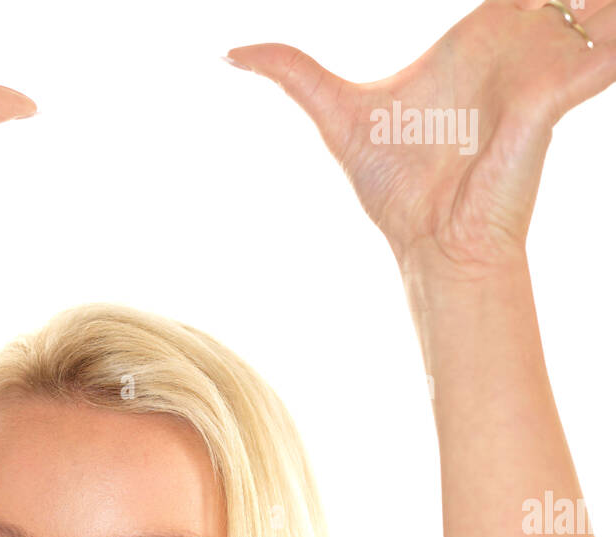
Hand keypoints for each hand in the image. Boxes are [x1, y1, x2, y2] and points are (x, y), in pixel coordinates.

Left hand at [225, 0, 615, 277]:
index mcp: (479, 35)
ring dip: (592, 3)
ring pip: (592, 9)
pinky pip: (603, 52)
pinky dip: (609, 34)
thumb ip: (292, 72)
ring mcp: (544, 69)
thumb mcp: (337, 114)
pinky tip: (605, 19)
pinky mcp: (556, 97)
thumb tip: (227, 51)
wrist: (430, 243)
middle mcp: (520, 45)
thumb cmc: (396, 189)